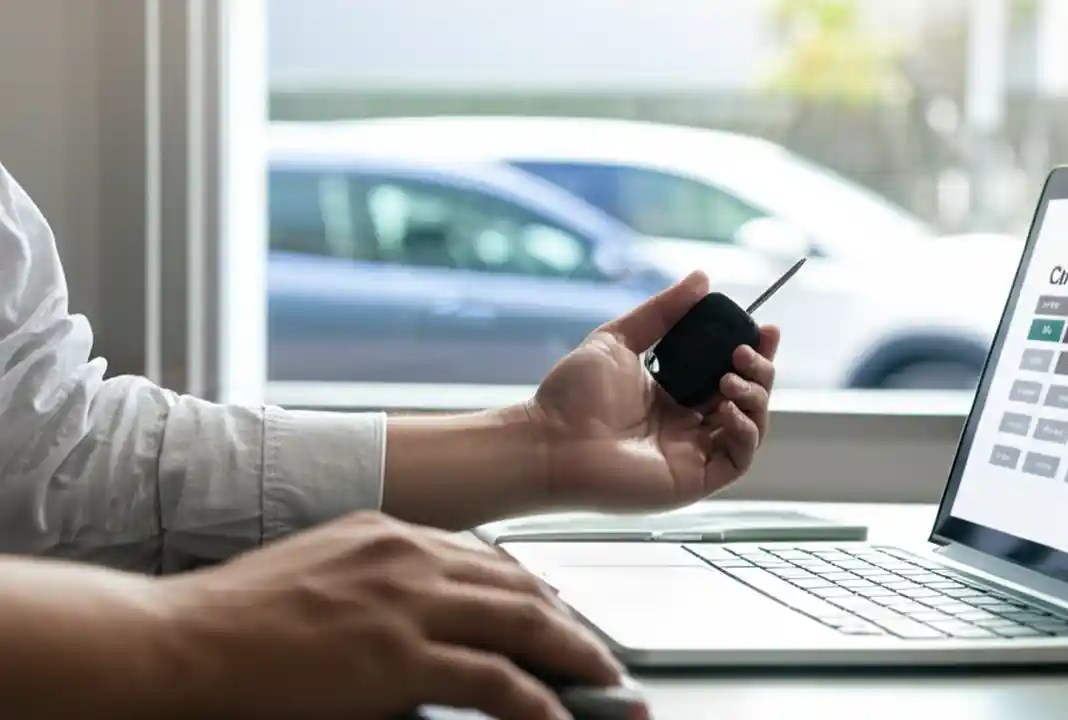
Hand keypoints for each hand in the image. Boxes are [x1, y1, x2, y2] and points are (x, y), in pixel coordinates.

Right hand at [160, 512, 622, 719]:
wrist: (185, 639)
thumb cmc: (241, 611)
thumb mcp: (324, 565)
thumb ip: (382, 576)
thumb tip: (426, 608)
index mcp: (393, 532)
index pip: (490, 561)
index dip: (537, 593)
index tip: (564, 617)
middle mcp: (412, 556)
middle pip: (521, 588)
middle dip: (574, 626)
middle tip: (605, 657)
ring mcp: (409, 604)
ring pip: (525, 624)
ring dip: (577, 659)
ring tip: (608, 685)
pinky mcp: (400, 656)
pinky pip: (495, 680)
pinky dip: (538, 702)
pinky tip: (559, 719)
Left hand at [531, 271, 780, 509]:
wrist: (549, 442)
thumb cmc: (572, 396)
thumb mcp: (619, 338)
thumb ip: (662, 311)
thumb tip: (702, 278)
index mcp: (673, 396)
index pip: (728, 372)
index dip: (753, 351)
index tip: (765, 327)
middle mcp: (688, 425)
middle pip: (748, 398)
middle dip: (760, 370)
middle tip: (745, 350)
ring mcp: (693, 454)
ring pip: (751, 427)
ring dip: (754, 398)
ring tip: (729, 377)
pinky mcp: (694, 480)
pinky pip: (739, 459)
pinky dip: (746, 432)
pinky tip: (727, 409)